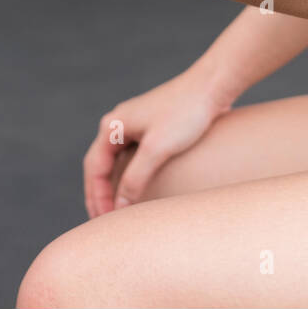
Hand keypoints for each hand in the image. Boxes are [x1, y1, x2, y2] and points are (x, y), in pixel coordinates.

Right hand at [83, 71, 232, 217]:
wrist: (212, 86)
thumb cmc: (185, 113)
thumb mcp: (157, 148)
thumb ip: (135, 178)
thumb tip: (119, 207)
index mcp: (112, 126)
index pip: (95, 169)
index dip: (97, 197)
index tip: (104, 222)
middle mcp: (119, 124)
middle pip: (100, 165)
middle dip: (99, 194)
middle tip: (101, 223)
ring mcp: (135, 125)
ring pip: (115, 161)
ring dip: (112, 185)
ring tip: (115, 210)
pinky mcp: (153, 127)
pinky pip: (131, 156)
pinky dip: (128, 175)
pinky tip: (137, 188)